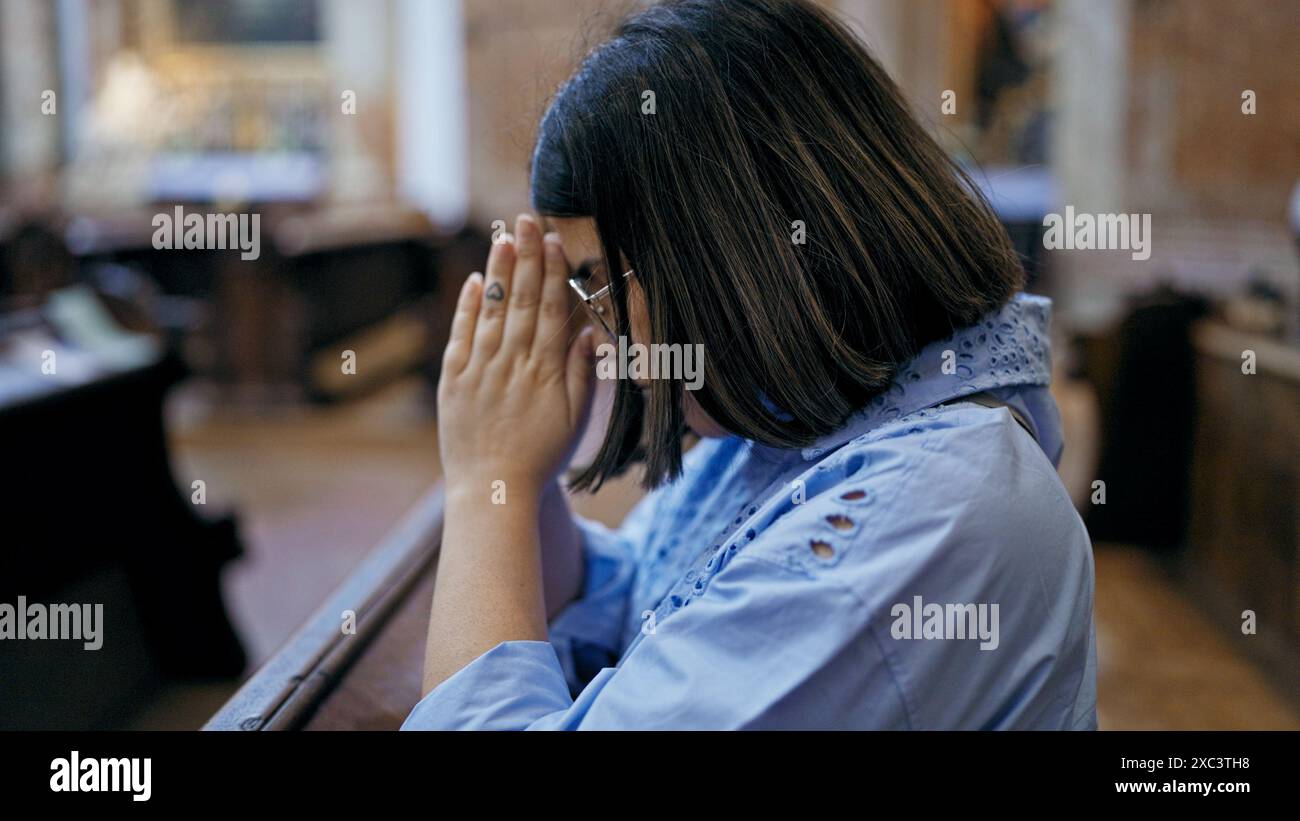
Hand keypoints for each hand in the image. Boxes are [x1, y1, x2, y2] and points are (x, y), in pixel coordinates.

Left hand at [436, 214, 598, 501]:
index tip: (554, 241)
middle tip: (527, 219)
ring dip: (498, 272)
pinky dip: (466, 307)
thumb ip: (583, 373)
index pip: (552, 311)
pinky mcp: (453, 382)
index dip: (554, 273)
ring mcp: (480, 371)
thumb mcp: (575, 420)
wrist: (493, 491)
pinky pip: (460, 336)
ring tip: (503, 237)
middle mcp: (513, 365)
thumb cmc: (541, 457)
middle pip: (522, 301)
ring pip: (491, 311)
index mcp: (546, 372)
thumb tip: (591, 331)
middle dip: (526, 257)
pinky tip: (473, 280)